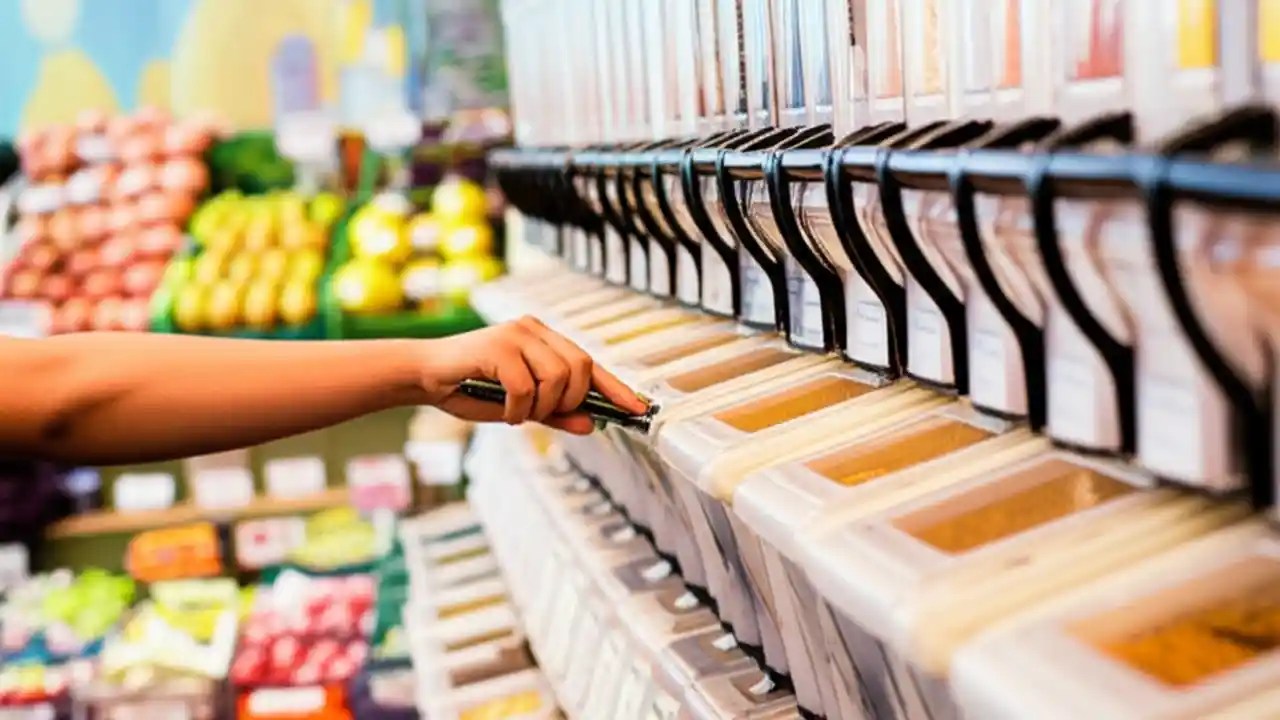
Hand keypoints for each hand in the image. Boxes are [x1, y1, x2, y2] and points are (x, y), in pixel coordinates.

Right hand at [418, 316, 646, 433]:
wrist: (425, 376)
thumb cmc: (472, 388)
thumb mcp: (521, 407)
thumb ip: (556, 414)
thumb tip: (592, 425)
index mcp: (545, 339)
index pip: (591, 363)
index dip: (616, 388)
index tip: (638, 410)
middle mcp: (534, 330)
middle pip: (580, 369)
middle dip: (569, 402)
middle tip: (541, 415)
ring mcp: (516, 334)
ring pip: (557, 378)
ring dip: (540, 407)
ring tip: (516, 412)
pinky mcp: (498, 346)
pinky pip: (526, 387)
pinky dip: (517, 409)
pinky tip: (502, 410)